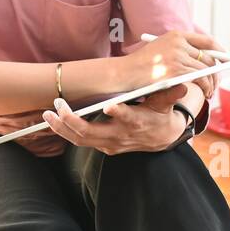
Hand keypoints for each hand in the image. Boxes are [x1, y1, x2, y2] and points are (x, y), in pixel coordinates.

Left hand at [42, 86, 189, 154]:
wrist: (161, 139)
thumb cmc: (160, 115)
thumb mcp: (166, 104)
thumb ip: (169, 94)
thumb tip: (181, 84)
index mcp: (137, 123)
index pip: (128, 119)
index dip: (119, 113)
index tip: (109, 106)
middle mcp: (120, 136)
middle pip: (92, 134)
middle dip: (72, 121)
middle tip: (57, 106)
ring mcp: (109, 144)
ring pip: (80, 140)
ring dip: (62, 128)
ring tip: (48, 114)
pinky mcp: (102, 146)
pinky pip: (79, 141)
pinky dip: (65, 131)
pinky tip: (52, 119)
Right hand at [123, 30, 227, 97]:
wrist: (124, 72)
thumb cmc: (141, 64)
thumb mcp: (161, 49)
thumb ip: (180, 50)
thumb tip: (205, 60)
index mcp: (176, 35)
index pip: (206, 40)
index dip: (219, 51)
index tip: (225, 60)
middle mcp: (179, 43)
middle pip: (209, 57)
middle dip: (217, 72)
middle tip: (216, 82)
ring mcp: (177, 56)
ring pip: (206, 70)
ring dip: (212, 83)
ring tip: (210, 92)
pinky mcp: (176, 70)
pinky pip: (200, 79)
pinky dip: (206, 87)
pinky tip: (205, 93)